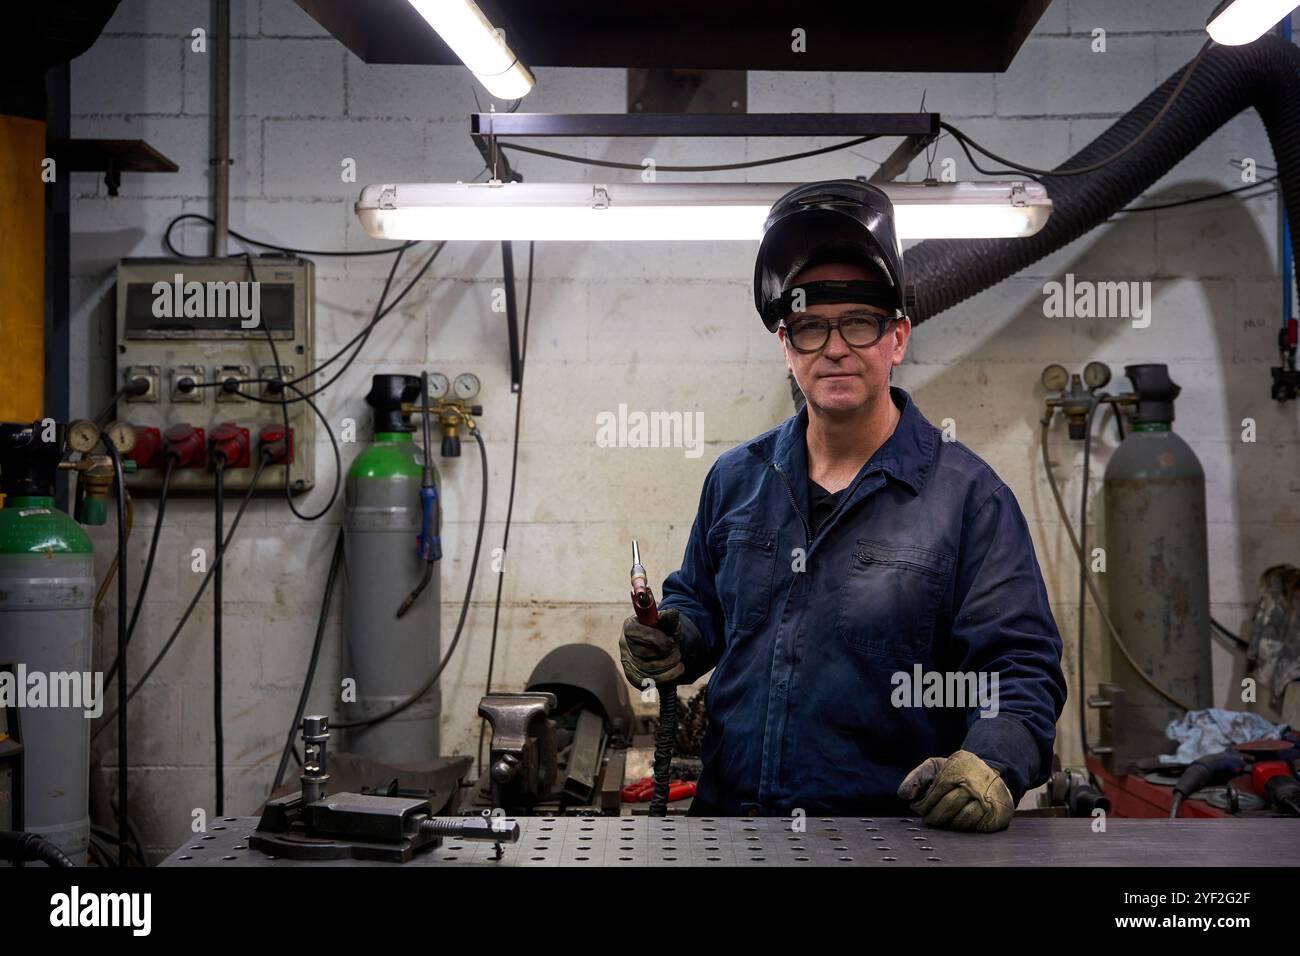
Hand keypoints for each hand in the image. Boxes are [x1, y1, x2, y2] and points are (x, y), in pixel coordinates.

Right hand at [620, 608, 689, 688]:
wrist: (663, 645)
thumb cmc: (663, 631)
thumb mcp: (667, 622)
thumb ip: (669, 618)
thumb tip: (671, 614)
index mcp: (630, 625)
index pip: (635, 632)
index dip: (655, 638)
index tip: (671, 642)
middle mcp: (624, 644)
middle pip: (642, 653)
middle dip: (665, 653)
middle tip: (677, 650)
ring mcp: (627, 661)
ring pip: (647, 669)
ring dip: (669, 665)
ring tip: (678, 658)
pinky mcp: (632, 676)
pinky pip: (647, 682)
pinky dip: (666, 677)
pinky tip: (677, 670)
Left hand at [897, 750, 1013, 832]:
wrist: (992, 769)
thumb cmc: (957, 769)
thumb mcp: (936, 765)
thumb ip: (916, 777)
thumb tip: (903, 796)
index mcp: (956, 771)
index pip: (934, 795)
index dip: (923, 805)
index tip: (918, 808)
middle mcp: (973, 786)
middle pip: (946, 809)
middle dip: (933, 817)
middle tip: (929, 818)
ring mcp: (987, 801)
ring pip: (960, 821)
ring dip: (948, 823)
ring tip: (944, 819)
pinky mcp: (997, 814)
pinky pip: (975, 827)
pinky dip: (964, 826)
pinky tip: (959, 819)